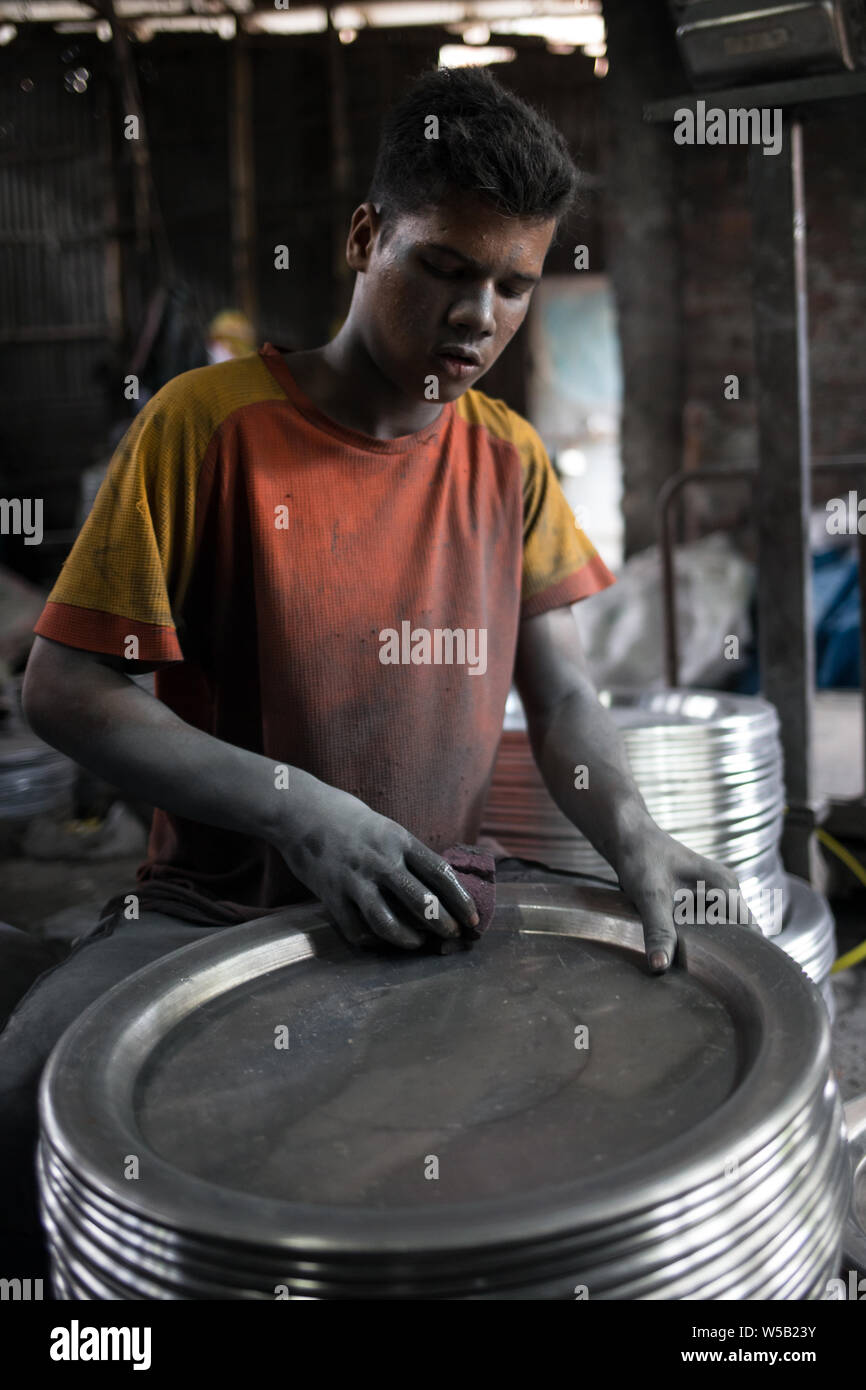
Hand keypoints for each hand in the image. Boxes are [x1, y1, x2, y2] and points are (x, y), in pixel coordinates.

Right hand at [278, 784, 479, 949]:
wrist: (301, 812)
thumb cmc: (352, 822)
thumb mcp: (388, 830)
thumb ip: (410, 857)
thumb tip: (442, 890)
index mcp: (400, 840)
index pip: (440, 874)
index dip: (461, 901)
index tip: (472, 919)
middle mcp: (380, 861)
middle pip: (421, 901)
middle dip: (443, 925)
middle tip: (453, 937)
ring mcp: (354, 880)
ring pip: (388, 922)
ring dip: (409, 939)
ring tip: (418, 943)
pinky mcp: (331, 897)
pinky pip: (356, 929)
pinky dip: (372, 941)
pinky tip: (381, 940)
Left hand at [613, 824, 758, 974]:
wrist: (627, 836)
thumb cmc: (641, 858)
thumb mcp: (649, 896)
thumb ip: (658, 930)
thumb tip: (660, 967)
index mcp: (725, 887)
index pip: (751, 930)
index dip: (748, 958)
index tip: (740, 985)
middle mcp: (725, 889)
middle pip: (738, 933)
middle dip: (730, 958)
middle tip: (718, 988)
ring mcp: (714, 892)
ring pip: (723, 930)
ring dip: (714, 950)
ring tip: (703, 978)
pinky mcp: (699, 897)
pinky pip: (708, 924)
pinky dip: (701, 940)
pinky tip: (686, 957)